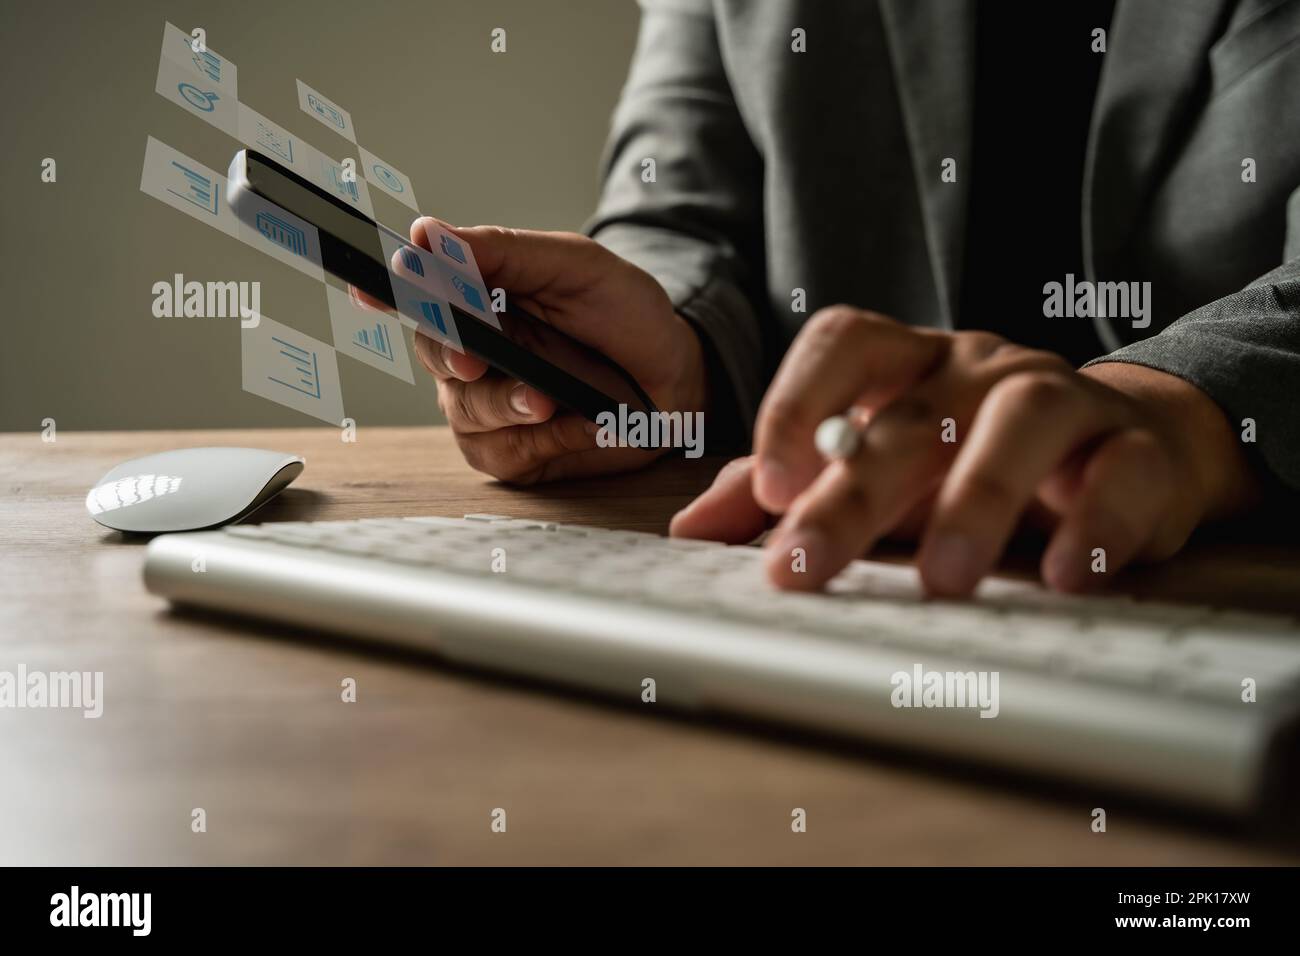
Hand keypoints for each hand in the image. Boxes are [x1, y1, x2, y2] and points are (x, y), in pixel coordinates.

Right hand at [373, 218, 706, 482]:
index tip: (373, 290)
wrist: (676, 376)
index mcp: (479, 297)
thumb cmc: (624, 314)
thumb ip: (503, 250)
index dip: (388, 291)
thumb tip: (428, 234)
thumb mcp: (575, 266)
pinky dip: (544, 441)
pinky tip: (582, 425)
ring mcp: (487, 405)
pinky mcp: (511, 451)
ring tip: (549, 402)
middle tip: (474, 361)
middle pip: (433, 353)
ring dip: (506, 406)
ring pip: (464, 410)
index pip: (420, 291)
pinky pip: (502, 452)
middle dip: (453, 357)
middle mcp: (472, 351)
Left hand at [672, 307, 1259, 594]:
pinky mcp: (1135, 448)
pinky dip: (1096, 522)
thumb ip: (786, 490)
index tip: (766, 487)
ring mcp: (1062, 397)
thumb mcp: (876, 469)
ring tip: (943, 581)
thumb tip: (688, 531)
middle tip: (806, 568)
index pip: (843, 343)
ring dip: (979, 499)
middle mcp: (978, 369)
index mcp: (906, 366)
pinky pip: (1122, 470)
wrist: (1122, 451)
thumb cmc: (971, 462)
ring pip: (1026, 418)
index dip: (795, 403)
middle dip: (854, 493)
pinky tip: (1064, 576)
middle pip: (914, 412)